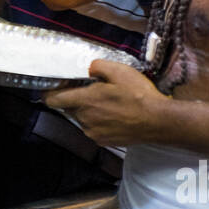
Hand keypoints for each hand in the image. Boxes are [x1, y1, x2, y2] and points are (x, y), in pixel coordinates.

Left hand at [42, 60, 166, 145]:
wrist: (158, 122)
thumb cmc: (139, 95)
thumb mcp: (119, 71)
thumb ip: (97, 66)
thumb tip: (88, 68)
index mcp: (85, 101)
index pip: (53, 100)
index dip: (50, 93)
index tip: (54, 87)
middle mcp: (85, 119)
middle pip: (69, 108)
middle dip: (76, 99)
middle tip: (93, 91)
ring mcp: (93, 133)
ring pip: (82, 119)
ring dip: (88, 111)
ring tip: (108, 104)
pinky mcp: (102, 141)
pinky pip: (93, 129)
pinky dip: (98, 122)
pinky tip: (114, 116)